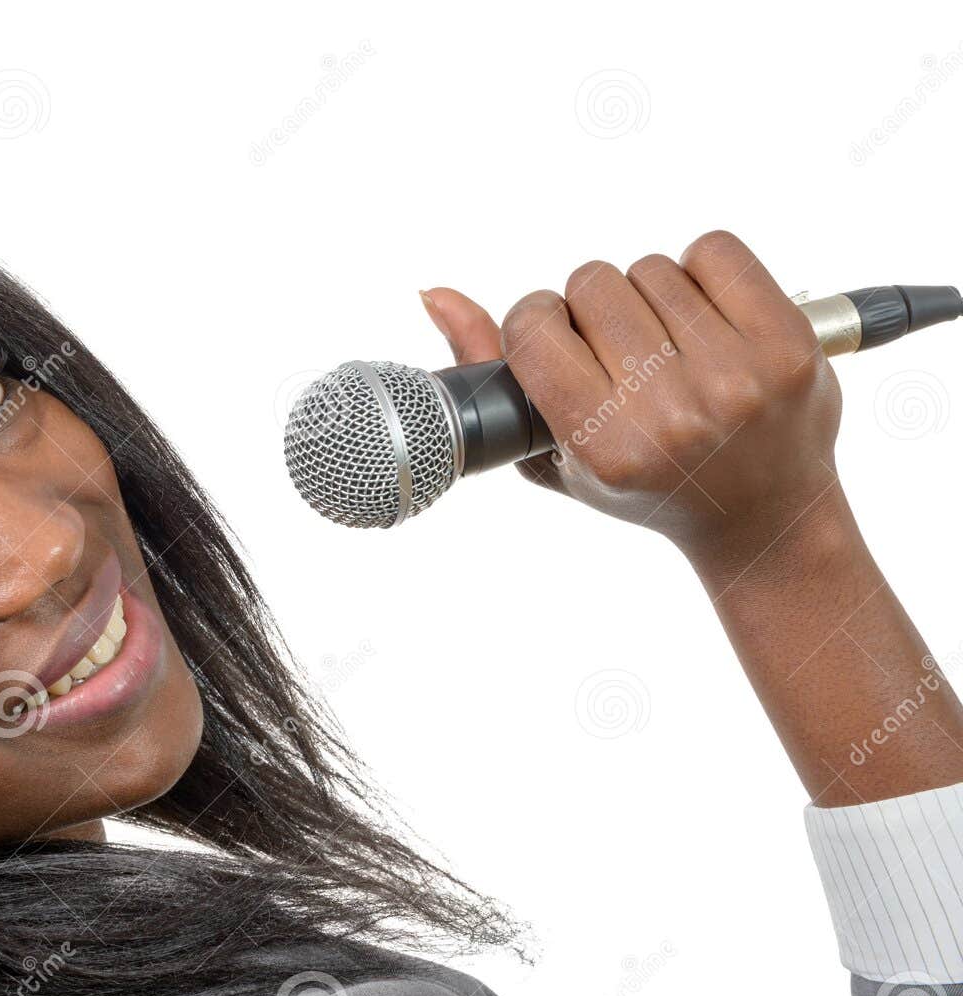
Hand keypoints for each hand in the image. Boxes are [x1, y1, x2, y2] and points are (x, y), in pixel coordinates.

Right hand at [421, 232, 845, 568]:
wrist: (762, 516)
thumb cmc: (644, 485)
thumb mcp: (553, 454)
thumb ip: (490, 374)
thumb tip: (434, 294)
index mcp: (607, 445)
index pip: (536, 326)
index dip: (536, 324)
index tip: (557, 346)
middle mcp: (672, 412)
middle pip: (593, 283)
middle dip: (593, 310)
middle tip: (617, 354)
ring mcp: (738, 376)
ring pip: (651, 267)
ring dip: (649, 296)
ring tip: (667, 346)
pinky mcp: (789, 342)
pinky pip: (715, 250)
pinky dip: (702, 271)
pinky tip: (706, 317)